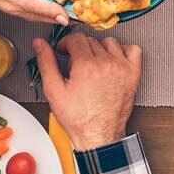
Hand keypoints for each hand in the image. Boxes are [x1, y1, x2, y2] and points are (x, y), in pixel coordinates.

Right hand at [32, 33, 141, 149]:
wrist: (99, 135)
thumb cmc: (78, 118)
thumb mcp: (54, 90)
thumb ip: (46, 62)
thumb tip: (40, 43)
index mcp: (86, 65)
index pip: (75, 38)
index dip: (66, 44)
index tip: (64, 52)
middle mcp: (106, 64)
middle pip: (91, 40)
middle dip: (80, 49)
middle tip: (76, 65)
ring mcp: (122, 68)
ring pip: (110, 43)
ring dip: (100, 49)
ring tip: (93, 63)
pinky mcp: (133, 75)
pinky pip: (133, 50)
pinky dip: (124, 51)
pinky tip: (113, 60)